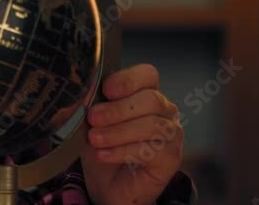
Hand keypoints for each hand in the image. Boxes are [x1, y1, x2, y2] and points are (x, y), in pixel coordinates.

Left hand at [80, 64, 183, 204]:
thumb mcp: (93, 120)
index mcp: (146, 93)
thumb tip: (86, 94)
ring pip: (151, 125)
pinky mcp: (171, 158)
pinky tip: (103, 154)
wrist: (106, 183)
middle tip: (93, 118)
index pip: (147, 75)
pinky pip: (152, 150)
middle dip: (118, 109)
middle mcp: (164, 110)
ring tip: (95, 139)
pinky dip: (122, 151)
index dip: (128, 80)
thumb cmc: (102, 145)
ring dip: (118, 132)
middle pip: (151, 99)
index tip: (106, 90)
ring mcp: (172, 134)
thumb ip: (96, 104)